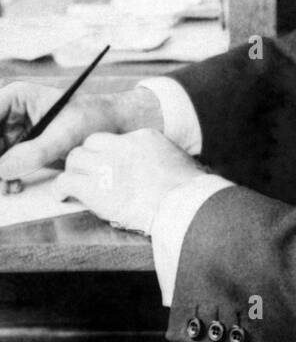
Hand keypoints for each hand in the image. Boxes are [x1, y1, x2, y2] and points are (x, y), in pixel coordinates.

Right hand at [0, 82, 162, 190]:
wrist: (113, 126)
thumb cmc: (93, 119)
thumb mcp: (64, 135)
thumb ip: (32, 153)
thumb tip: (0, 169)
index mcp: (16, 97)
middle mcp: (10, 113)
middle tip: (0, 180)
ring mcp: (14, 132)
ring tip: (8, 188)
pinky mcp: (21, 149)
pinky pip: (3, 166)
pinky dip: (5, 178)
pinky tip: (14, 187)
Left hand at [53, 129, 203, 233]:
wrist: (182, 203)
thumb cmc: (187, 190)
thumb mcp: (177, 161)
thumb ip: (161, 158)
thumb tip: (160, 167)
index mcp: (142, 138)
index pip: (114, 138)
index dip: (108, 152)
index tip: (107, 164)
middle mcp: (121, 146)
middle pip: (91, 142)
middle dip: (88, 157)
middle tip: (88, 172)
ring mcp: (105, 165)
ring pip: (75, 158)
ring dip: (74, 171)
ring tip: (75, 183)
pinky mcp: (94, 187)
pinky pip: (65, 181)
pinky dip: (61, 189)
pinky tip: (63, 196)